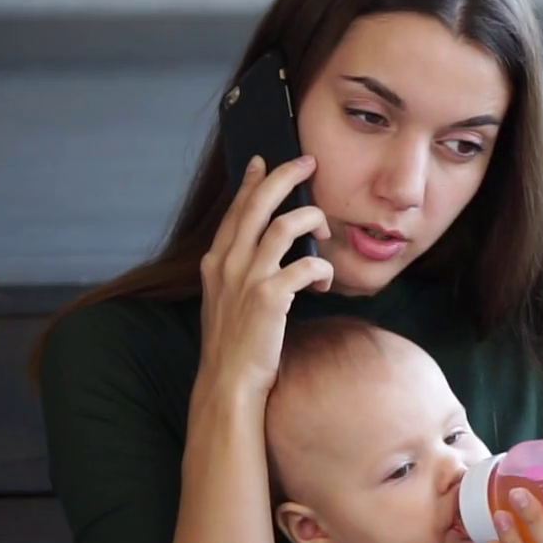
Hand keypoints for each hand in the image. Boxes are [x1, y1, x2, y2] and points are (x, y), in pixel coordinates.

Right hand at [195, 155, 334, 400]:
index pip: (236, 210)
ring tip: (326, 230)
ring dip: (313, 220)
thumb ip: (239, 272)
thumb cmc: (234, 344)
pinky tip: (324, 282)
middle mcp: (228, 263)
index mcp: (216, 261)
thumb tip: (266, 252)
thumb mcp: (226, 300)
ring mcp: (248, 278)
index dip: (252, 182)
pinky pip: (307, 265)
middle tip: (308, 163)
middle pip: (259, 203)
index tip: (263, 161)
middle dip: (286, 176)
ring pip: (286, 225)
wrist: (229, 381)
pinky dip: (322, 268)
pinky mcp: (270, 297)